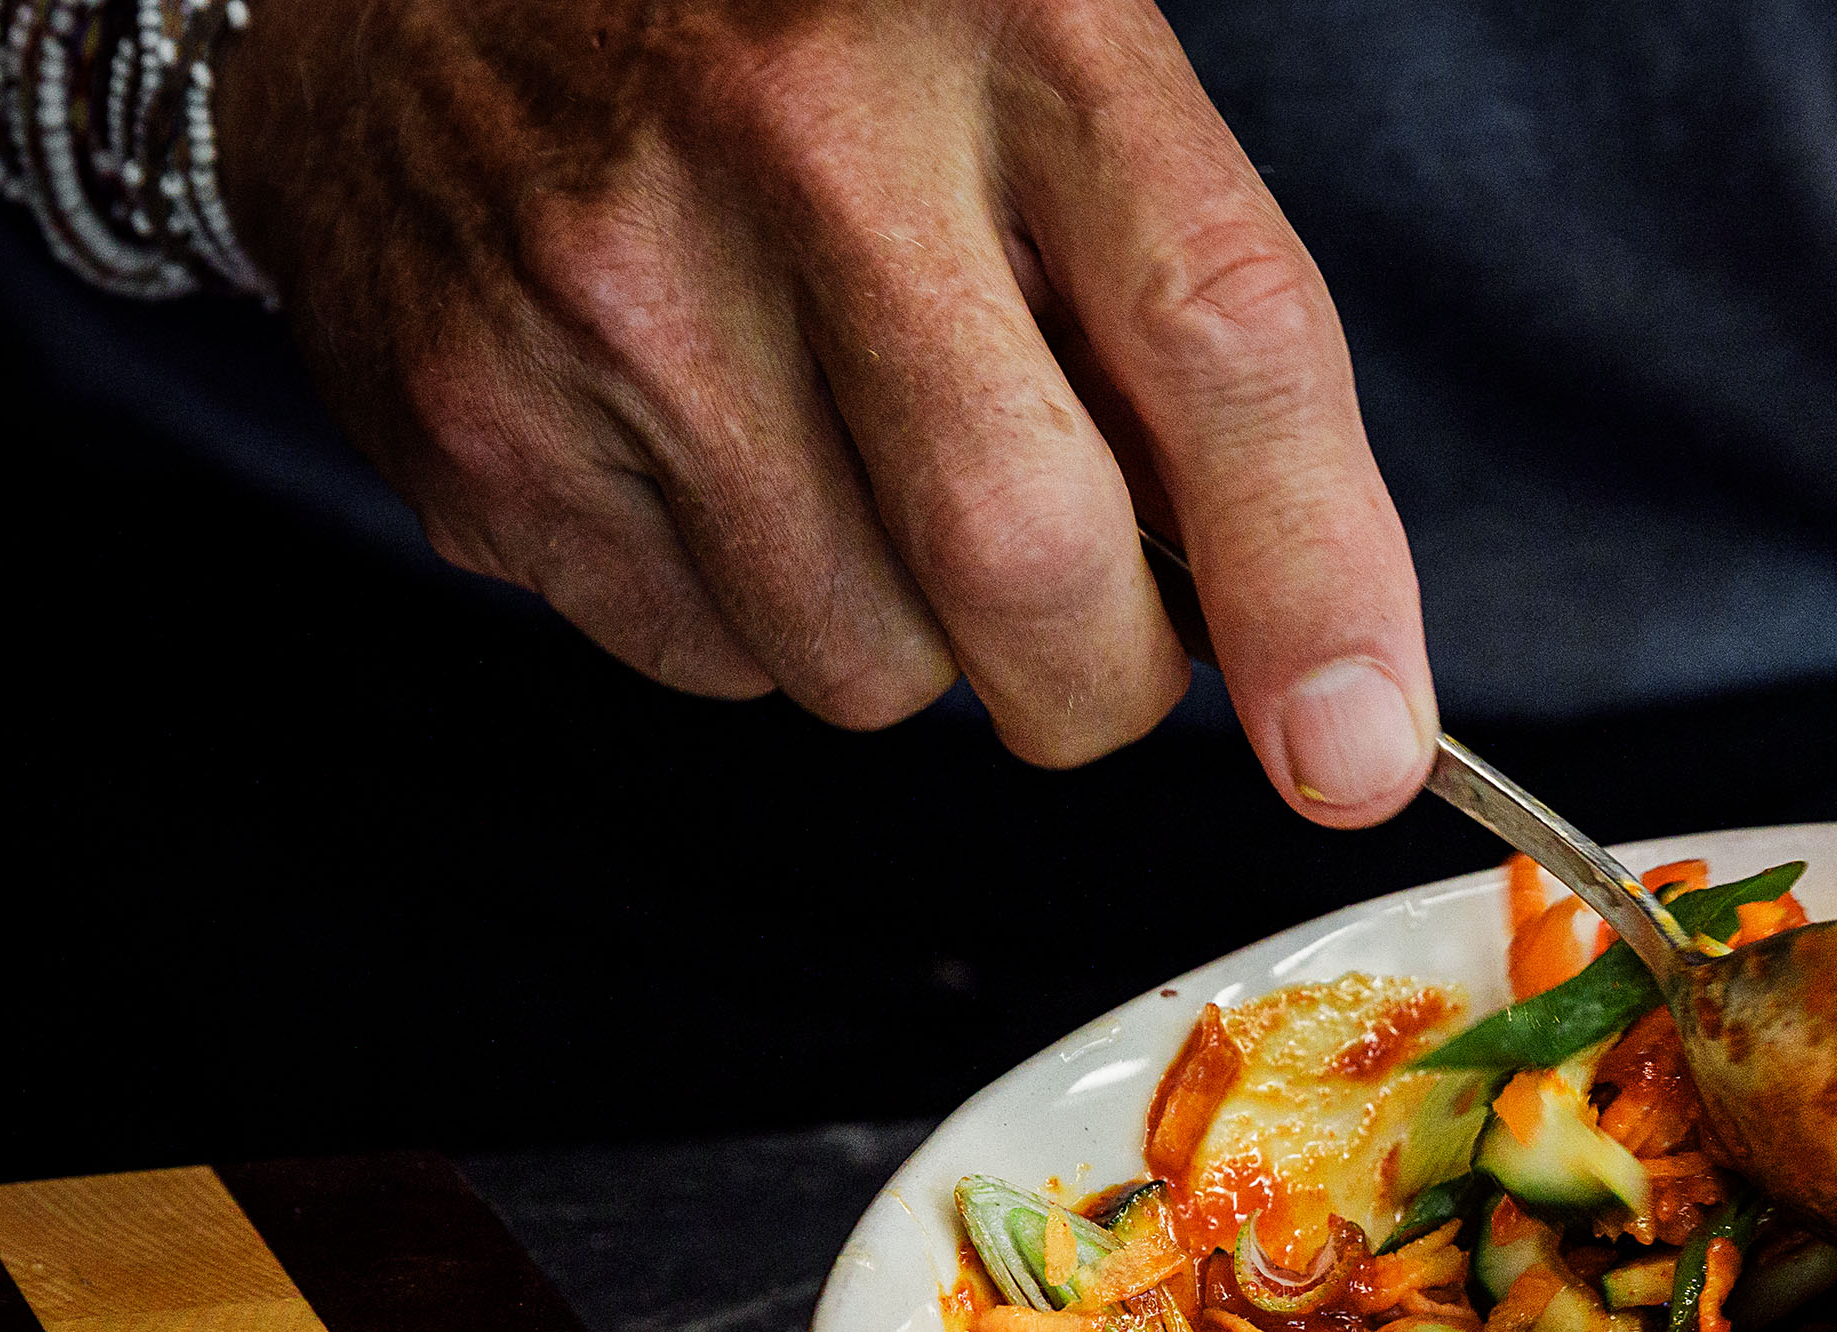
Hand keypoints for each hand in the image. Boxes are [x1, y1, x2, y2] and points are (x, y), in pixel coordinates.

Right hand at [218, 0, 1434, 808]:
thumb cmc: (801, 29)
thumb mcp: (1040, 66)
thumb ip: (1182, 324)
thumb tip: (1321, 662)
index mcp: (1005, 20)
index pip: (1220, 347)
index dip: (1310, 584)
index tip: (1358, 753)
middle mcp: (800, 145)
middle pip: (1031, 571)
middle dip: (1097, 672)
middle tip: (1090, 617)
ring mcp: (614, 287)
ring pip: (868, 663)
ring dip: (910, 632)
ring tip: (844, 446)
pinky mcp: (478, 420)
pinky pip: (707, 664)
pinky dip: (749, 613)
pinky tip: (708, 449)